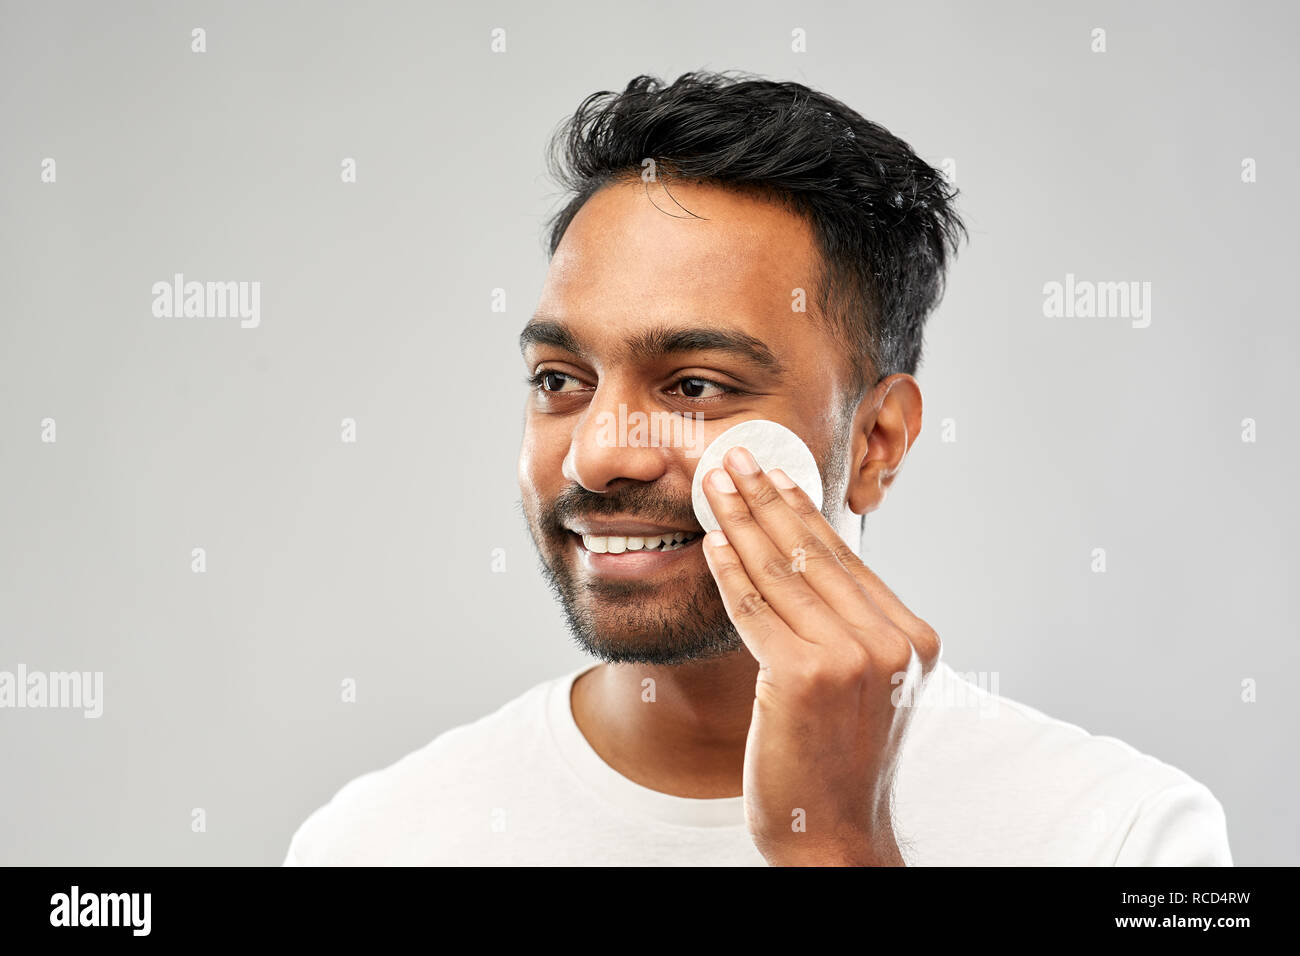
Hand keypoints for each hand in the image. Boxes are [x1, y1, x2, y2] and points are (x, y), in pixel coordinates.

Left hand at [700, 445, 941, 865]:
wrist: (834, 834)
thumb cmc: (837, 759)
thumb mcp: (862, 685)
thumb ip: (848, 626)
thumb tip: (802, 556)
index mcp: (914, 639)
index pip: (847, 560)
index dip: (805, 511)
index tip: (776, 474)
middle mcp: (891, 643)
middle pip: (815, 554)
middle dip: (769, 498)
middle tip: (736, 458)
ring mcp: (851, 659)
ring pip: (782, 574)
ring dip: (742, 520)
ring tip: (715, 484)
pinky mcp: (803, 676)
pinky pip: (755, 610)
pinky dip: (729, 571)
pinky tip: (712, 541)